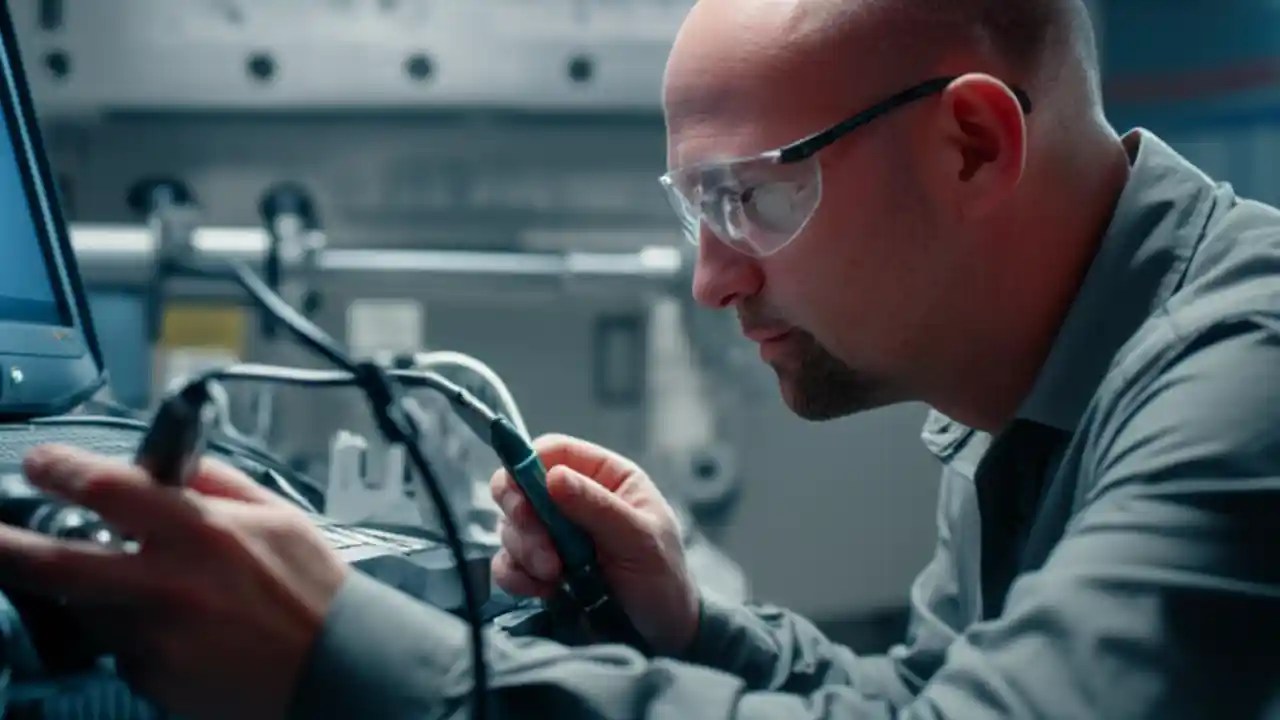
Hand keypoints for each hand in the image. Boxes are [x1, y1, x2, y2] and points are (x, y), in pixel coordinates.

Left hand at [0, 445, 349, 719]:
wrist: (340, 668)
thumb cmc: (314, 590)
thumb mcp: (278, 515)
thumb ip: (217, 483)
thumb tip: (167, 465)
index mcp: (202, 532)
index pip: (107, 489)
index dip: (60, 470)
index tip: (41, 464)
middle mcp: (169, 585)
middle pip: (57, 563)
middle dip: (9, 546)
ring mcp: (156, 638)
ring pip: (91, 611)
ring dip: (98, 596)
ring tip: (151, 593)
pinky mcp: (156, 680)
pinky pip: (123, 651)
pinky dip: (137, 637)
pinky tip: (182, 632)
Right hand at [489, 434, 699, 655]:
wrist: (663, 633)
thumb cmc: (663, 577)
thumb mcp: (640, 539)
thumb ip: (597, 507)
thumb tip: (553, 477)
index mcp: (605, 477)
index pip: (553, 451)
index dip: (527, 464)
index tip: (522, 496)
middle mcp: (574, 498)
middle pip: (519, 487)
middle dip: (522, 518)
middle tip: (545, 552)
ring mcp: (554, 534)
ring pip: (510, 527)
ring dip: (524, 552)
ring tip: (555, 576)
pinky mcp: (540, 568)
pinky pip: (508, 563)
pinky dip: (517, 576)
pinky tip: (544, 590)